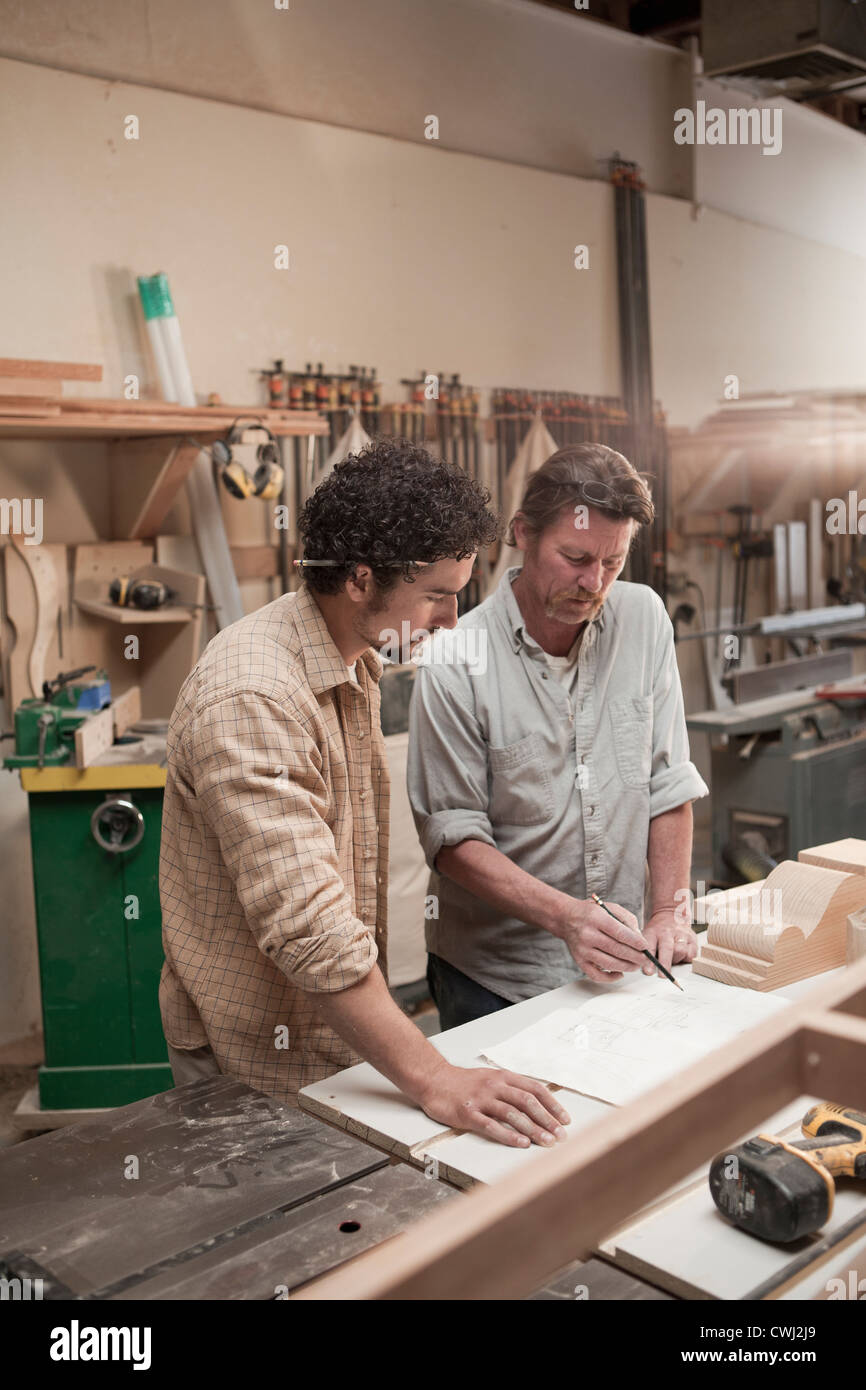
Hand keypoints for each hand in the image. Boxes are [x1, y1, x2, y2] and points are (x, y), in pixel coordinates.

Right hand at [416, 1062, 570, 1148]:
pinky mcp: (469, 1113)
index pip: (534, 1089)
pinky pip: (492, 1126)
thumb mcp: (490, 1077)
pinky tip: (521, 1143)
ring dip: (533, 1130)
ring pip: (513, 1115)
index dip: (552, 1105)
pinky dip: (509, 1136)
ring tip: (546, 1142)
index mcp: (503, 1077)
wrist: (434, 1081)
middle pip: (527, 1102)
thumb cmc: (464, 1083)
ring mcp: (482, 1099)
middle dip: (547, 1120)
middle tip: (561, 1135)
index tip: (565, 1119)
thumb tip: (537, 1104)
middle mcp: (495, 1085)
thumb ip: (511, 1088)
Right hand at [556, 897, 647, 983]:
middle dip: (635, 957)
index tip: (646, 947)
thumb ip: (627, 920)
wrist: (566, 918)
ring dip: (626, 967)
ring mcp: (582, 950)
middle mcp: (587, 934)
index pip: (620, 933)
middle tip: (646, 960)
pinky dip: (610, 978)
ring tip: (636, 966)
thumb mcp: (610, 908)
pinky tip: (620, 973)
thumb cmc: (591, 913)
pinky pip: (596, 975)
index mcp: (596, 918)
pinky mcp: (579, 961)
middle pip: (616, 950)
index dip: (635, 942)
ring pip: (609, 964)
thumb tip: (639, 938)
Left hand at [642, 909, 697, 976]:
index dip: (649, 961)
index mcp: (653, 931)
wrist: (670, 915)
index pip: (650, 946)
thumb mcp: (647, 935)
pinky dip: (686, 959)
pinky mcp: (692, 939)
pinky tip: (681, 957)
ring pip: (681, 951)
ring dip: (675, 960)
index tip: (648, 972)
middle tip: (663, 976)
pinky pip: (691, 954)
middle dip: (665, 964)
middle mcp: (668, 932)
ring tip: (671, 960)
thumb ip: (644, 950)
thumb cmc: (657, 931)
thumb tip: (642, 968)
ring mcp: (681, 934)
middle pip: (667, 948)